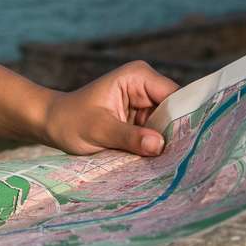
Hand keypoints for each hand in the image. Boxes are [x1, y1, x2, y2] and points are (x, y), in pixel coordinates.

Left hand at [40, 60, 178, 156]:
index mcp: (138, 76)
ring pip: (172, 127)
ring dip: (171, 146)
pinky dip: (160, 150)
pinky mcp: (142, 121)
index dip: (186, 121)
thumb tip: (159, 145)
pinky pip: (160, 136)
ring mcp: (146, 104)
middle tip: (187, 164)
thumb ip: (129, 136)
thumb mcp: (98, 130)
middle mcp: (147, 86)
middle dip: (180, 137)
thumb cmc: (69, 120)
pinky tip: (165, 166)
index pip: (176, 98)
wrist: (52, 124)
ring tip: (177, 168)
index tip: (193, 148)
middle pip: (178, 113)